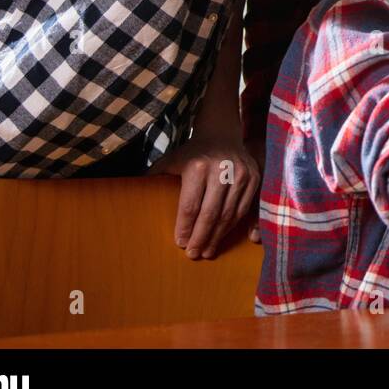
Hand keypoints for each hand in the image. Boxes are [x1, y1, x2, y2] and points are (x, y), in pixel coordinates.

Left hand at [153, 134, 260, 258]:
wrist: (221, 134)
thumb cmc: (192, 153)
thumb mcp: (172, 160)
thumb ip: (156, 178)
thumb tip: (132, 198)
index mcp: (198, 166)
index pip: (191, 205)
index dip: (185, 227)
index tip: (180, 243)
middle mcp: (222, 169)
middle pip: (211, 213)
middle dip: (201, 237)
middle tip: (194, 254)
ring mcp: (242, 174)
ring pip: (230, 214)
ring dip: (218, 236)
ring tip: (208, 251)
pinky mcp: (255, 178)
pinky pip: (246, 209)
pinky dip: (237, 227)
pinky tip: (227, 239)